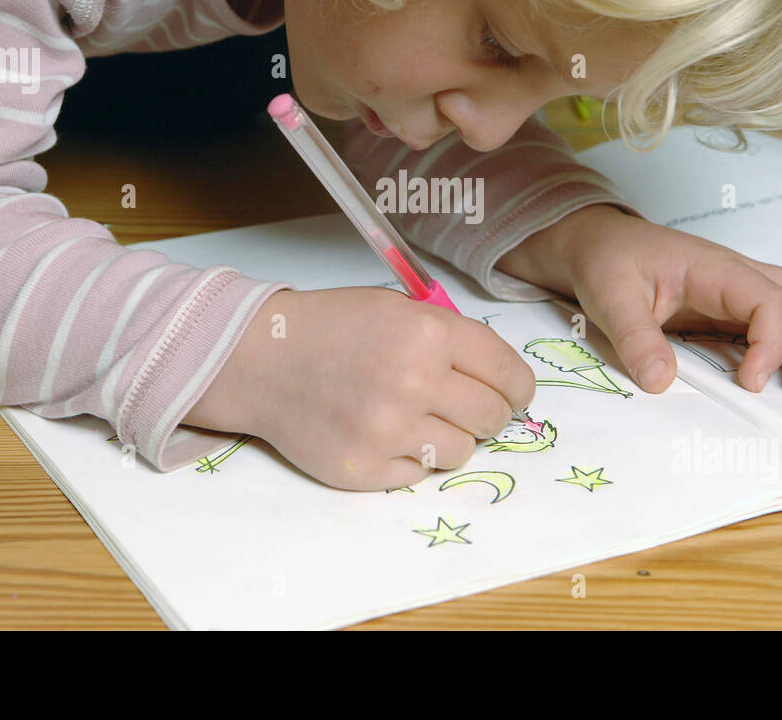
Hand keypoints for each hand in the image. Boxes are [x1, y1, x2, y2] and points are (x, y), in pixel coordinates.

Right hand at [185, 287, 535, 490]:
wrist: (262, 359)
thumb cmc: (333, 328)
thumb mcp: (397, 308)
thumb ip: (450, 337)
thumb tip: (503, 379)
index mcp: (429, 334)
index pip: (508, 375)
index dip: (518, 388)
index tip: (515, 394)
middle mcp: (414, 382)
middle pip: (492, 417)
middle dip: (487, 413)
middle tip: (466, 406)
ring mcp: (389, 430)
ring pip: (461, 451)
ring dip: (448, 437)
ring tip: (415, 417)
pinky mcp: (367, 467)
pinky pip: (419, 474)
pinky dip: (411, 457)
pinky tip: (385, 433)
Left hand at [500, 205, 781, 395]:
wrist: (598, 243)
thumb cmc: (606, 263)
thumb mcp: (609, 298)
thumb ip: (635, 338)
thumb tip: (662, 384)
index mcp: (712, 267)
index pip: (768, 299)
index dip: (772, 343)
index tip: (752, 384)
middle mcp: (737, 273)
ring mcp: (741, 286)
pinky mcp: (736, 304)